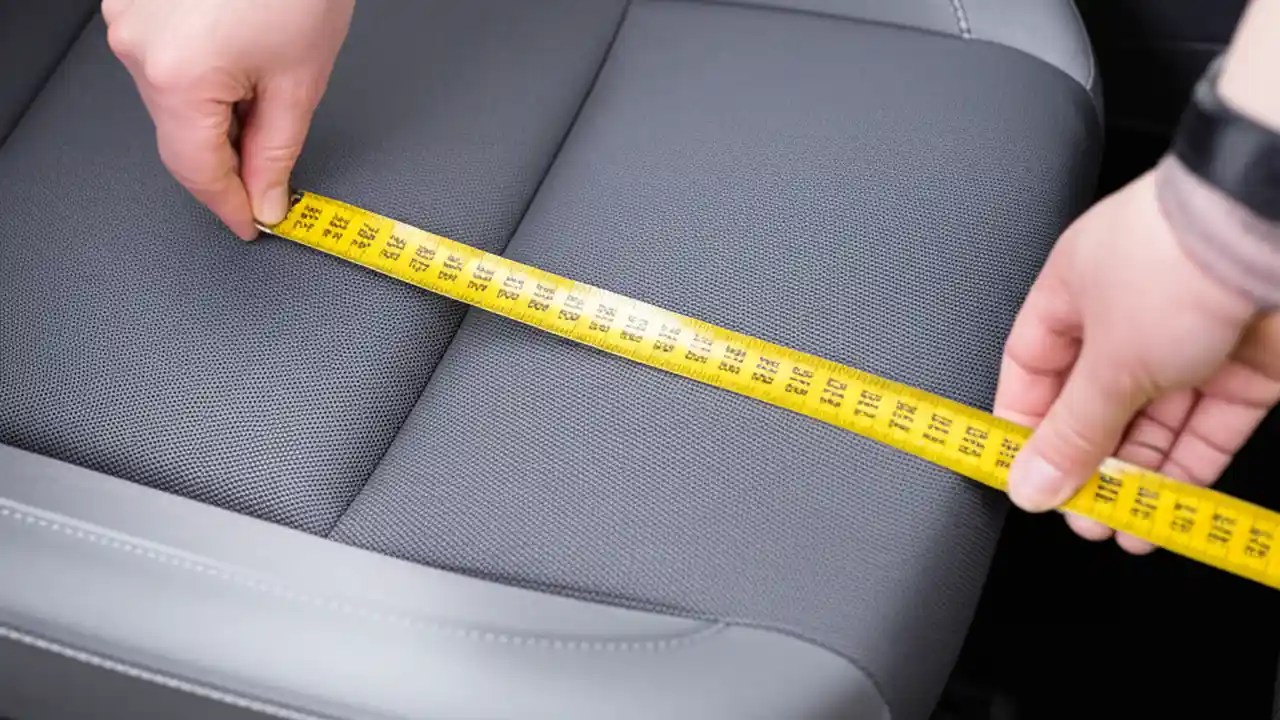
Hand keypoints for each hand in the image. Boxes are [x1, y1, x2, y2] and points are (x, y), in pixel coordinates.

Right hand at [104, 0, 353, 238]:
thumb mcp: (301, 79)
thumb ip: (278, 150)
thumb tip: (266, 196)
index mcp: (178, 77)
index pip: (197, 172)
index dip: (229, 207)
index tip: (252, 226)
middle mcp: (138, 48)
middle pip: (183, 136)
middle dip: (232, 158)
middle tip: (276, 170)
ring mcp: (129, 21)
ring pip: (174, 99)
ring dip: (219, 114)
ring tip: (269, 85)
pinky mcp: (134, 2)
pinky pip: (166, 61)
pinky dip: (204, 77)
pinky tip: (243, 58)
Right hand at [993, 169, 1279, 552]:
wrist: (1274, 228)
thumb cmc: (1179, 259)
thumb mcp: (1107, 362)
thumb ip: (1071, 432)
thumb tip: (1031, 483)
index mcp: (1072, 294)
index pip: (1033, 372)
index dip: (1025, 428)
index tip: (1025, 478)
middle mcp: (1128, 315)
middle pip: (1095, 405)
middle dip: (1088, 465)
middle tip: (1082, 513)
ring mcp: (1189, 340)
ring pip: (1153, 423)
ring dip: (1137, 478)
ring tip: (1122, 525)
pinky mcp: (1244, 367)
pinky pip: (1207, 428)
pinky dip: (1188, 470)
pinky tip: (1170, 507)